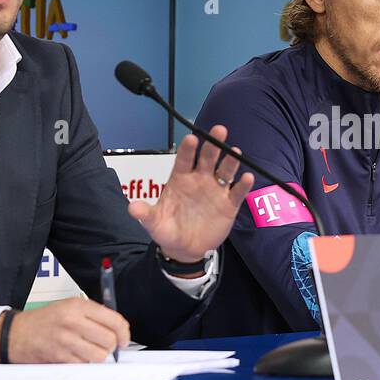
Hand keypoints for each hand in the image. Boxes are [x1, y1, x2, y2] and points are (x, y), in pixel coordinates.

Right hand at [0, 298, 129, 362]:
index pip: (114, 320)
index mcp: (78, 306)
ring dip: (97, 357)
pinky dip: (83, 365)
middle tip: (103, 347)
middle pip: (109, 340)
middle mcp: (73, 321)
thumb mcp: (69, 307)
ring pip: (99, 356)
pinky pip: (83, 365)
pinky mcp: (59, 356)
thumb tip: (119, 331)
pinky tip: (74, 357)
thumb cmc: (44, 321)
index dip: (124, 333)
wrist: (14, 334)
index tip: (123, 340)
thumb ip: (94, 316)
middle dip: (110, 347)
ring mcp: (65, 340)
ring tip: (87, 352)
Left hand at [128, 125, 254, 262]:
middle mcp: (200, 180)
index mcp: (181, 179)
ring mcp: (216, 191)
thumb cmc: (168, 230)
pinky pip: (237, 192)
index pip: (184, 160)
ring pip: (225, 171)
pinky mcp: (229, 204)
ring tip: (235, 151)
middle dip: (213, 144)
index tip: (191, 138)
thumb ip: (145, 214)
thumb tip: (132, 208)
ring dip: (230, 161)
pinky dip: (243, 185)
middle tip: (219, 130)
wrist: (185, 249)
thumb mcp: (154, 223)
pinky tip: (247, 178)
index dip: (188, 149)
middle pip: (208, 158)